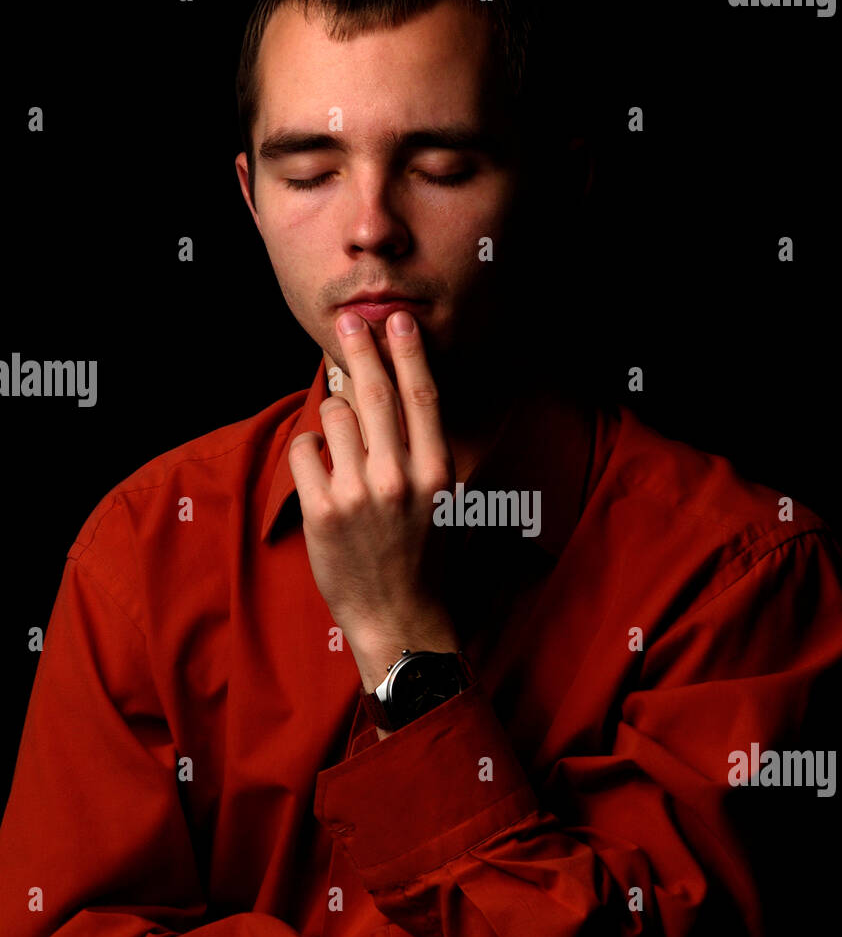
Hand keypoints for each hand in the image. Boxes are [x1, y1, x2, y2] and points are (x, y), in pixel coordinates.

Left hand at [288, 309, 460, 683]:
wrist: (398, 616)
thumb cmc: (422, 555)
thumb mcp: (442, 500)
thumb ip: (423, 450)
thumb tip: (392, 392)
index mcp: (436, 472)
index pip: (421, 396)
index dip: (409, 353)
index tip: (398, 320)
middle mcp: (400, 477)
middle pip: (375, 393)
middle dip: (359, 349)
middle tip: (348, 321)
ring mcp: (359, 493)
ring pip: (334, 417)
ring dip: (332, 415)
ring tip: (340, 439)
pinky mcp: (322, 510)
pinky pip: (303, 449)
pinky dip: (307, 449)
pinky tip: (320, 467)